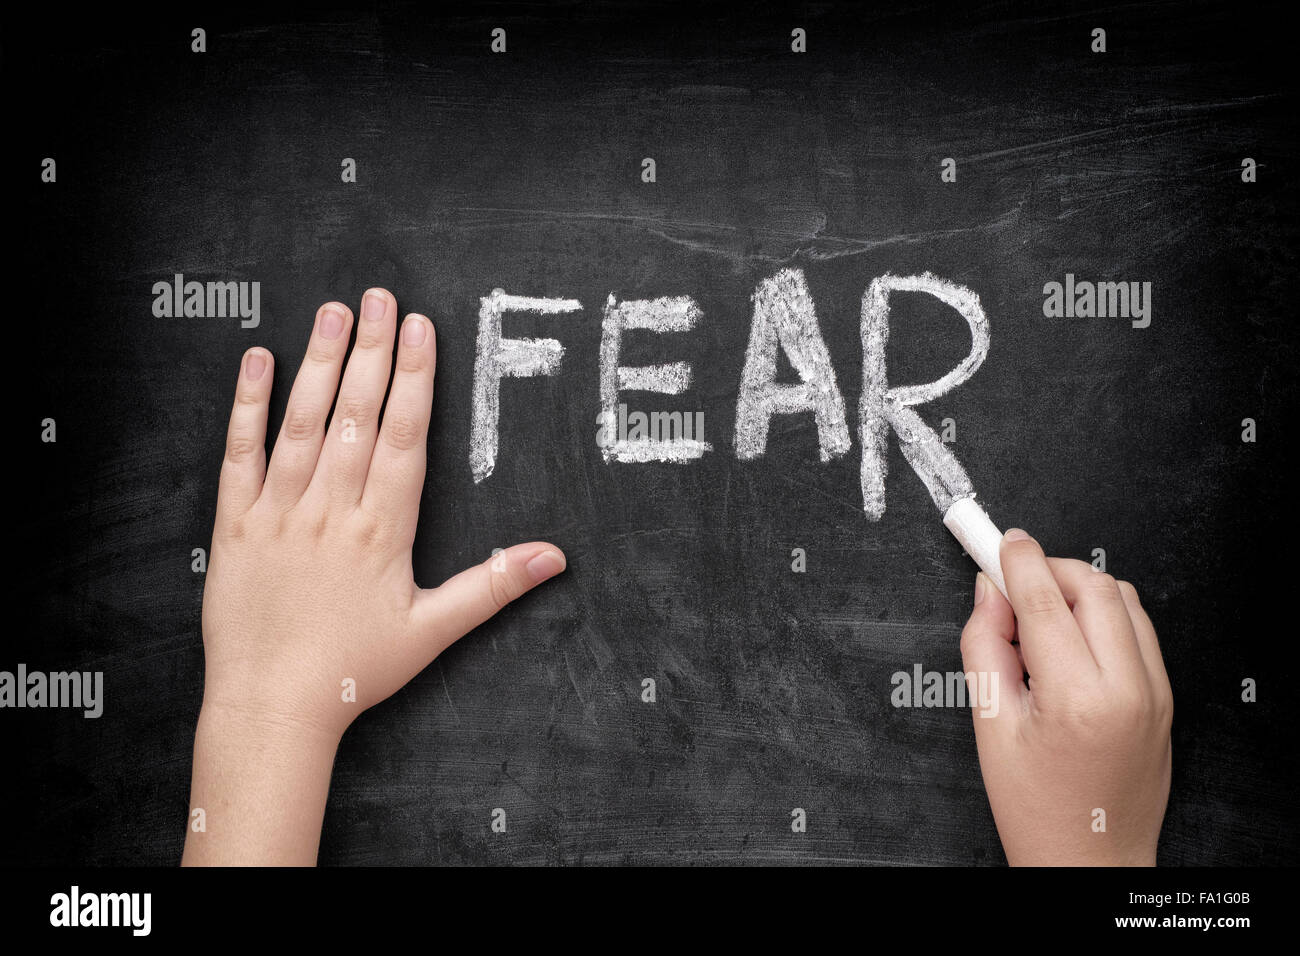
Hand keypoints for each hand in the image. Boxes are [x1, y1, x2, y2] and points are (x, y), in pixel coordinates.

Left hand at [183, 288, 564, 864]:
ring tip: (333, 313)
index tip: (420, 329)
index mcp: (382, 529)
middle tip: (380, 297)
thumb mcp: (433, 631)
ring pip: (301, 423)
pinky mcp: (236, 524)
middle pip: (355, 415)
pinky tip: (257, 361)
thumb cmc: (355, 670)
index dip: (415, 378)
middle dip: (372, 352)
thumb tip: (553, 558)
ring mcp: (279, 511)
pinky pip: (238, 453)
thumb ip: (492, 587)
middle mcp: (331, 509)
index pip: (404, 436)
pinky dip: (247, 405)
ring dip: (319, 363)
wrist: (274, 706)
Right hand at [959, 530, 1171, 865]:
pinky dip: (1103, 613)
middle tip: (1010, 582)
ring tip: (1038, 616)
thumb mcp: (990, 726)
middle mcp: (1128, 689)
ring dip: (1078, 587)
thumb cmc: (1036, 809)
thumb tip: (989, 592)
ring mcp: (1155, 692)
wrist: (1090, 860)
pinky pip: (1138, 627)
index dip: (1017, 561)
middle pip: (1093, 585)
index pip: (1046, 599)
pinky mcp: (1165, 697)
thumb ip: (984, 647)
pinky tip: (1070, 637)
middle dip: (1049, 568)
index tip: (997, 540)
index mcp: (1077, 699)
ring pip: (1122, 598)